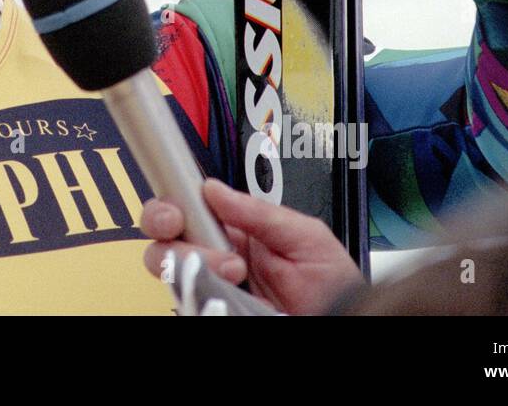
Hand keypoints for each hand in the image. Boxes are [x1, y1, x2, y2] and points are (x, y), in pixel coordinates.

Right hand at [141, 178, 362, 314]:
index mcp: (234, 231)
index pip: (186, 211)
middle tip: (196, 240)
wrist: (343, 317)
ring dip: (196, 266)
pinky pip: (187, 302)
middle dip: (170, 236)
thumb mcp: (305, 235)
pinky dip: (200, 296)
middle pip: (164, 242)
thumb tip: (214, 190)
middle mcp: (217, 260)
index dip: (169, 207)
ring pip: (170, 273)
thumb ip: (260, 212)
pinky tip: (232, 294)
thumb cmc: (332, 284)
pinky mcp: (214, 312)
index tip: (175, 212)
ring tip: (236, 271)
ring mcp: (213, 290)